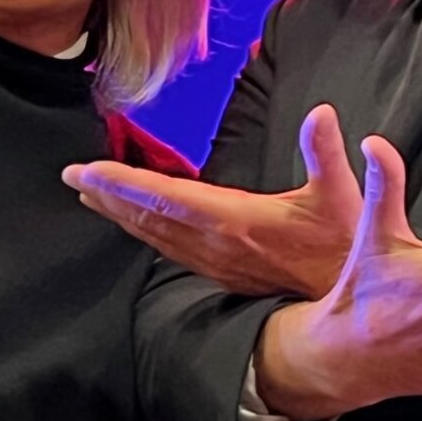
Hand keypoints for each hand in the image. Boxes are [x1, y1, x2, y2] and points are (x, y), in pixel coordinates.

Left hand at [65, 104, 359, 298]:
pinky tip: (139, 225)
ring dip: (122, 215)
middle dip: (108, 196)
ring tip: (93, 196)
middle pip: (148, 217)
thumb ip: (325, 152)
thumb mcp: (342, 194)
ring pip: (156, 236)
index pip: (165, 198)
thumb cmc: (346, 246)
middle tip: (72, 176)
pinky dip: (146, 231)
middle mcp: (216, 245)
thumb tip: (320, 113)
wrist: (349, 306)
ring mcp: (217, 263)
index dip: (122, 182)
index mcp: (235, 221)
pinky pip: (171, 249)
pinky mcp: (224, 273)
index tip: (87, 170)